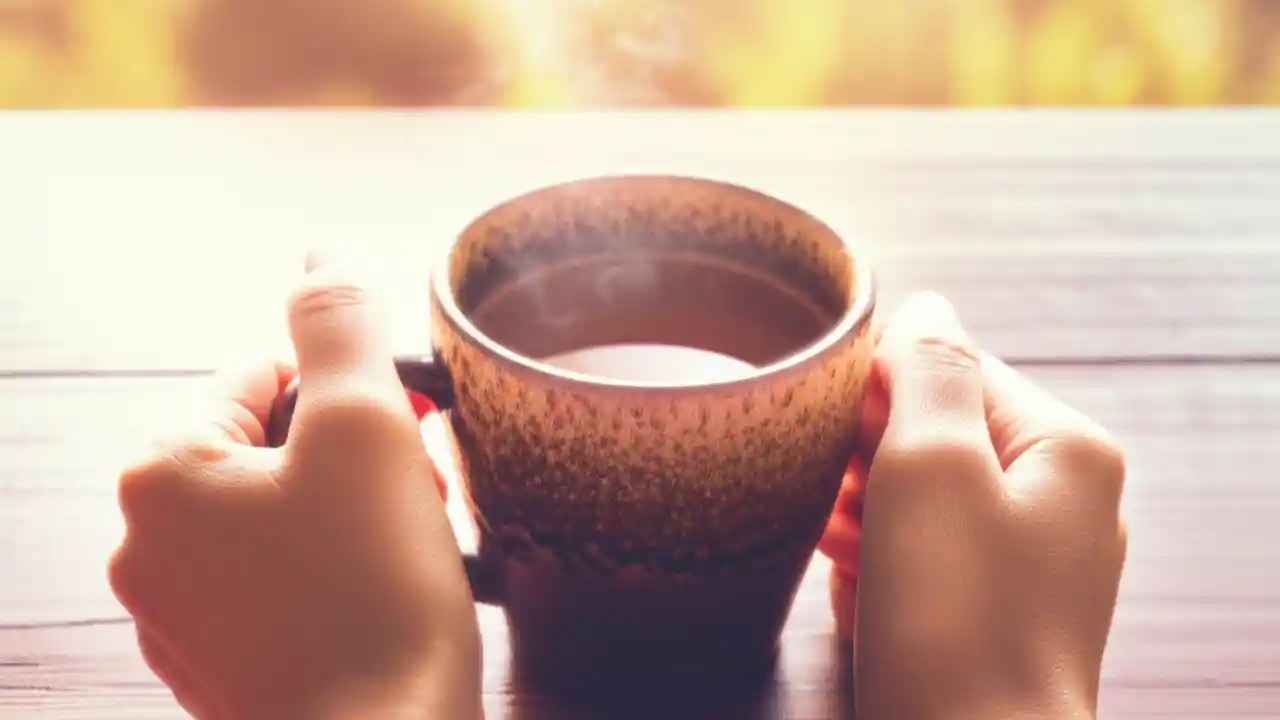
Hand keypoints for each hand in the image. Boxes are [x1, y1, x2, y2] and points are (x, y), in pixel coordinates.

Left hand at [108, 255, 481, 718]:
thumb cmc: (371, 595)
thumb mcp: (364, 428)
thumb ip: (339, 326)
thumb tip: (319, 253)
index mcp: (159, 475)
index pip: (261, 374)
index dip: (350, 396)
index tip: (405, 439)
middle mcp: (149, 545)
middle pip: (272, 446)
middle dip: (356, 458)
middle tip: (416, 496)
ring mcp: (183, 613)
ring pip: (285, 514)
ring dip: (357, 511)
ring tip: (412, 548)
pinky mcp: (227, 662)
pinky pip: (286, 579)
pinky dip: (341, 570)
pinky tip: (389, 594)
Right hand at [821, 293, 1125, 719]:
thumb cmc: (955, 623)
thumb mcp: (933, 466)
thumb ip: (928, 369)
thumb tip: (923, 305)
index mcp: (1069, 451)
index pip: (960, 368)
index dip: (884, 386)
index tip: (829, 421)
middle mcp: (1064, 502)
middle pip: (943, 434)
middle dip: (871, 456)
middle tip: (821, 487)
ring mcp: (1033, 565)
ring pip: (929, 500)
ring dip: (867, 509)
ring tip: (828, 540)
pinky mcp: (995, 616)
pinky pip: (930, 559)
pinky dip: (882, 562)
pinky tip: (850, 587)